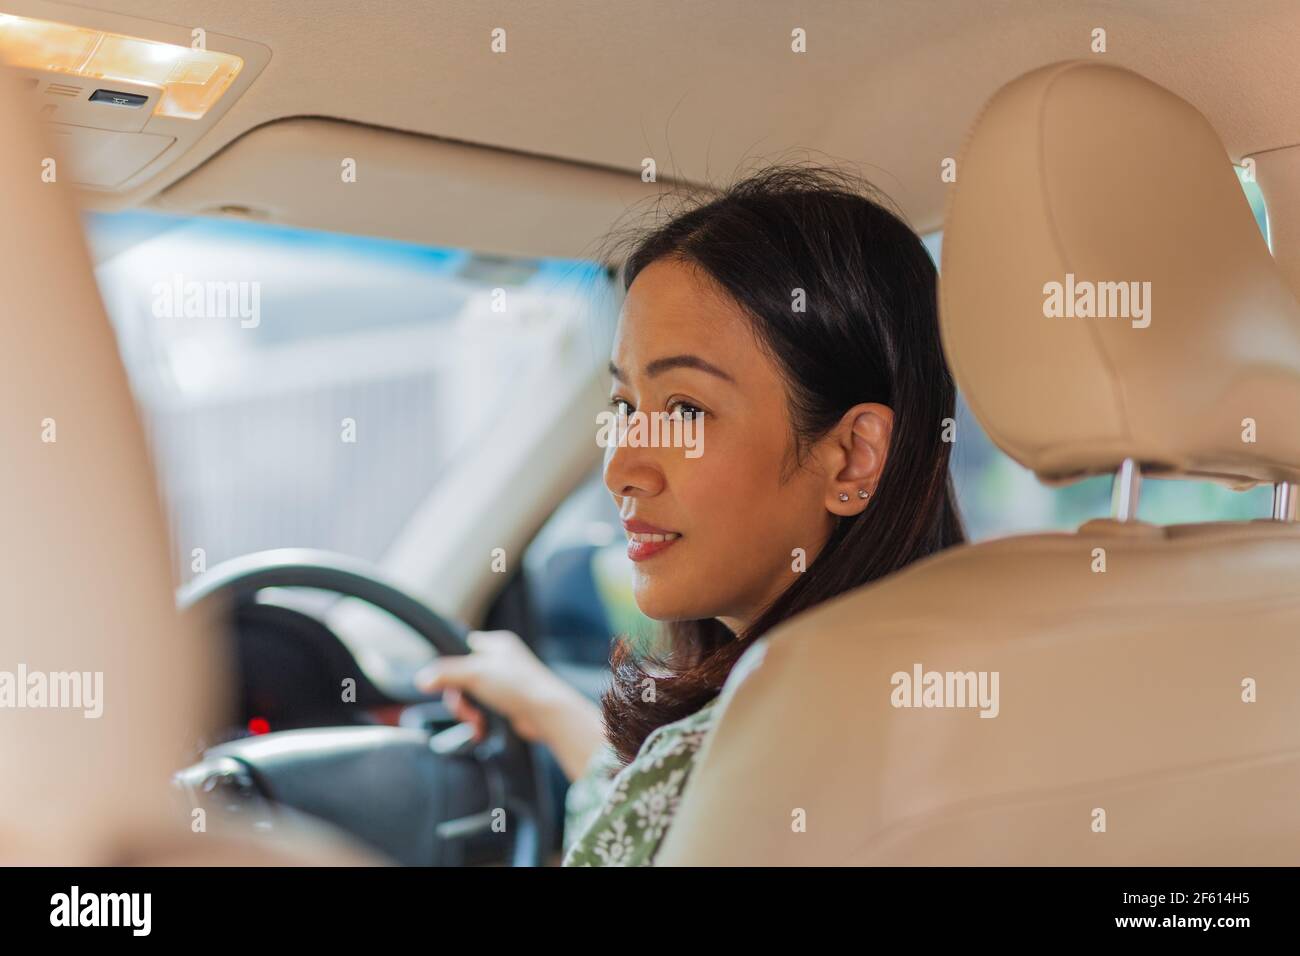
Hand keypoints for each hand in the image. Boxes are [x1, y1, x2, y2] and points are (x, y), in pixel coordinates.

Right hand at [414, 629, 607, 781]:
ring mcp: (504, 684)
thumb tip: (422, 679)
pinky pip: (483, 713)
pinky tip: (482, 729)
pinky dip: (479, 722)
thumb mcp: (475, 673)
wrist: (546, 714)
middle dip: (460, 698)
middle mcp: (501, 662)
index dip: (451, 669)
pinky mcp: (507, 705)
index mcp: (496, 644)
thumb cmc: (519, 685)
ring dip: (469, 713)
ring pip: (471, 698)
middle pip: (462, 678)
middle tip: (464, 708)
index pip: (461, 650)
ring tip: (476, 721)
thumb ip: (446, 674)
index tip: (447, 683)